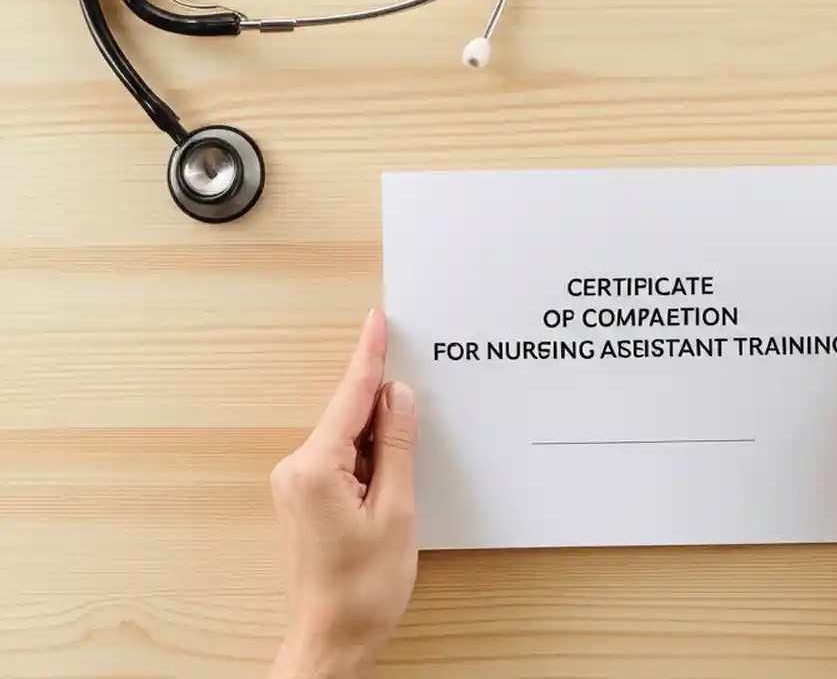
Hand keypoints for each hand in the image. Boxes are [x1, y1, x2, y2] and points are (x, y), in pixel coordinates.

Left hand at [268, 309, 419, 678]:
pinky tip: (389, 486)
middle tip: (418, 423)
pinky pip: (342, 462)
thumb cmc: (363, 588)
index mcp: (314, 468)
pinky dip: (370, 464)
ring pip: (349, 442)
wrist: (333, 639)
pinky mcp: (304, 499)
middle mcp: (296, 470)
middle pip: (350, 418)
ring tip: (401, 490)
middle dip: (387, 414)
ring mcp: (296, 485)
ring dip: (381, 448)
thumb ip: (397, 447)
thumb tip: (399, 397)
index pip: (349, 398)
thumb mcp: (395, 511)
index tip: (377, 321)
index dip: (369, 357)